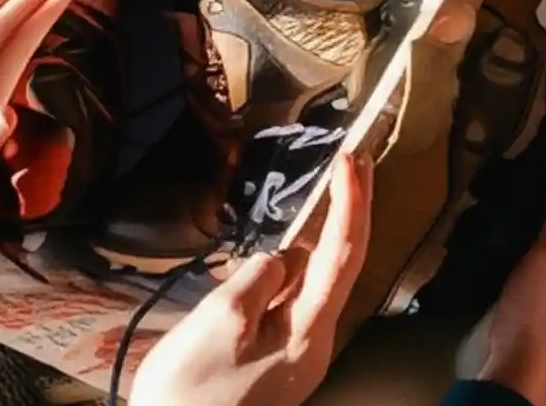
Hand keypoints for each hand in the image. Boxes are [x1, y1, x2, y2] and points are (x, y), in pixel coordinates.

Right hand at [131, 154, 373, 405]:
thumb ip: (256, 282)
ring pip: (314, 283)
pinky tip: (284, 252)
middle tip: (354, 162)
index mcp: (309, 332)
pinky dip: (294, 267)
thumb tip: (281, 260)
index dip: (350, 205)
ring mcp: (295, 353)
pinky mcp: (273, 361)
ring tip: (330, 192)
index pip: (342, 256)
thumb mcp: (219, 324)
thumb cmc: (192, 393)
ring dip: (323, 236)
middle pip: (339, 265)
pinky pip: (290, 302)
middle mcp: (314, 341)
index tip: (350, 162)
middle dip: (349, 212)